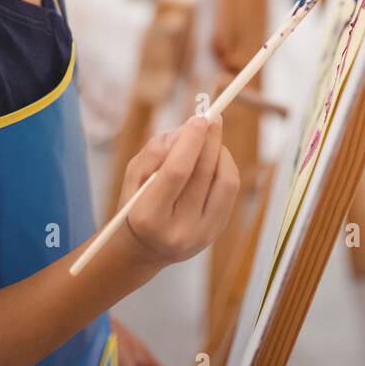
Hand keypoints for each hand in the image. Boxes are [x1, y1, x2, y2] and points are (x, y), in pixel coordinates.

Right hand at [118, 115, 239, 265]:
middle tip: (211, 118)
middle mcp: (178, 230)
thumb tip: (190, 130)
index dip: (191, 141)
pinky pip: (230, 190)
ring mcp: (201, 234)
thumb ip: (157, 150)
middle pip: (203, 174)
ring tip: (209, 140)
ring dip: (220, 151)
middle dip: (209, 140)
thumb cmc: (137, 202)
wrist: (145, 247)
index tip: (199, 118)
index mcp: (149, 216)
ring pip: (224, 181)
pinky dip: (225, 166)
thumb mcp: (134, 175)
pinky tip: (214, 158)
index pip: (177, 171)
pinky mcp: (217, 232)